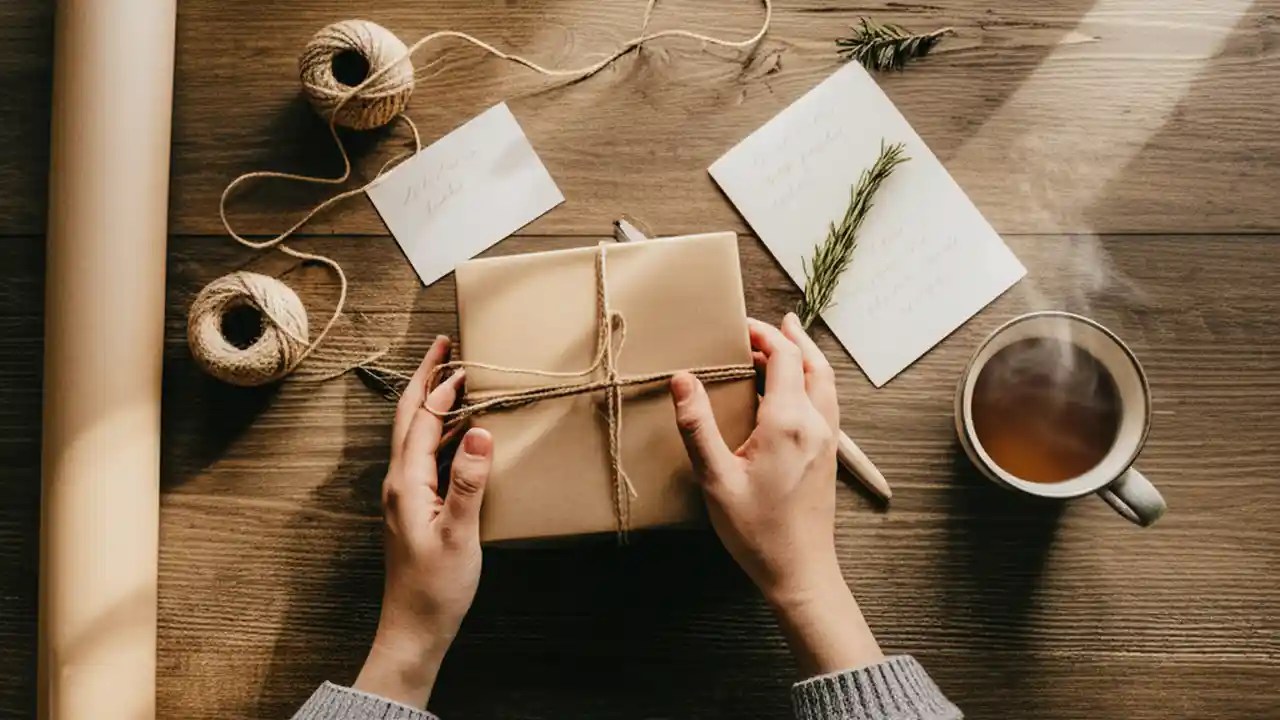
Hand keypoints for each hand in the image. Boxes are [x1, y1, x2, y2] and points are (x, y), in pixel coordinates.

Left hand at [354, 336, 491, 708]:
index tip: (455, 354)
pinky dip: (443, 433)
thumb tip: (479, 431)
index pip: (421, 419)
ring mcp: (405, 494)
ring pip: (417, 435)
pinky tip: (463, 434)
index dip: (438, 385)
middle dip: (425, 380)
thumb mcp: (460, 533)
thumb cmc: (437, 587)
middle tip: (444, 348)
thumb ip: (470, 481)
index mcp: (407, 482)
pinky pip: (427, 457)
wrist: (414, 629)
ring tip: (457, 380)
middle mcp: (400, 482)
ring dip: (434, 403)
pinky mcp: (415, 507)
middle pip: (409, 418)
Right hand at [669, 313, 882, 674]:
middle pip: (812, 363)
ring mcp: (828, 440)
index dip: (763, 334)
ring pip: (825, 382)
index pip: (784, 357)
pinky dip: (811, 381)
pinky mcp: (829, 455)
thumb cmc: (755, 531)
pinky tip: (793, 390)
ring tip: (785, 343)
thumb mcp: (716, 478)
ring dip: (805, 357)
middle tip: (768, 324)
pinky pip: (826, 402)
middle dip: (790, 337)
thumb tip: (682, 380)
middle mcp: (816, 424)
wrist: (800, 572)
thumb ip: (697, 425)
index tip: (739, 327)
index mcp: (789, 422)